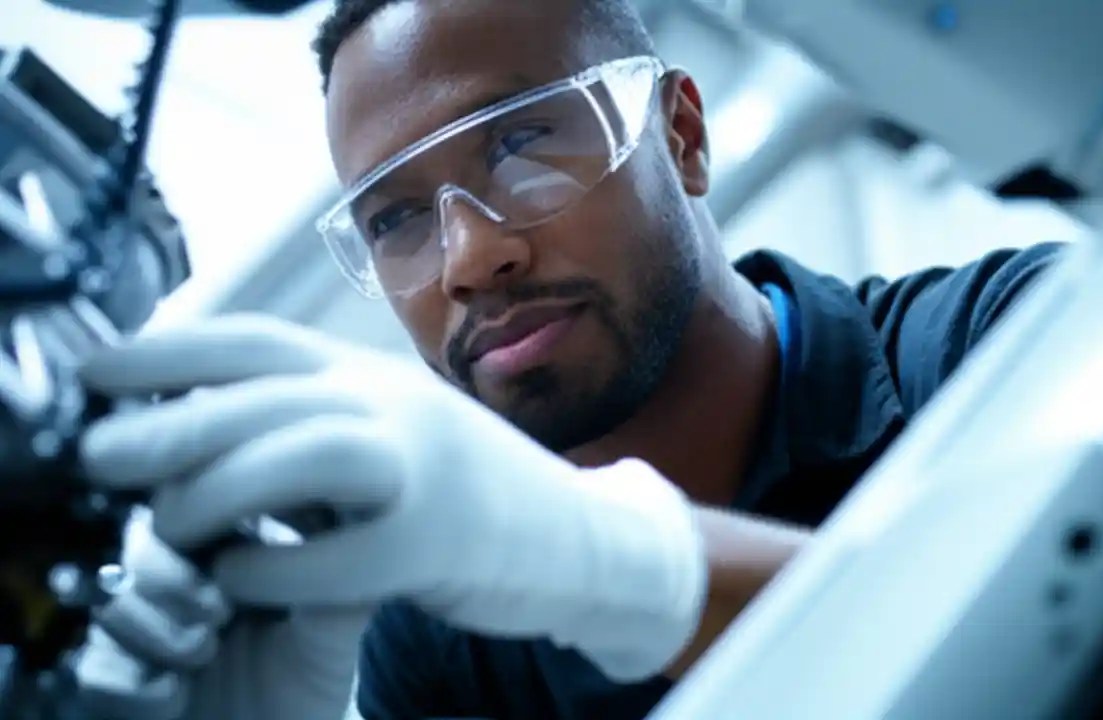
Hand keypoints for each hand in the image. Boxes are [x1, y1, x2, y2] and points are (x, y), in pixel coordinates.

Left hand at [77, 315, 705, 693]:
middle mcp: (396, 407)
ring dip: (218, 489)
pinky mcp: (441, 546)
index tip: (98, 369)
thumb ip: (310, 409)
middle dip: (172, 419)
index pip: (261, 338)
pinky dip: (273, 569)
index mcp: (371, 374)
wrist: (578, 537)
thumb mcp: (387, 424)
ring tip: (168, 524)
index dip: (170, 347)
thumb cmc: (465, 487)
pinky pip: (342, 558)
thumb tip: (195, 410)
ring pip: (307, 456)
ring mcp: (426, 472)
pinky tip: (238, 578)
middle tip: (101, 453)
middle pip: (271, 393)